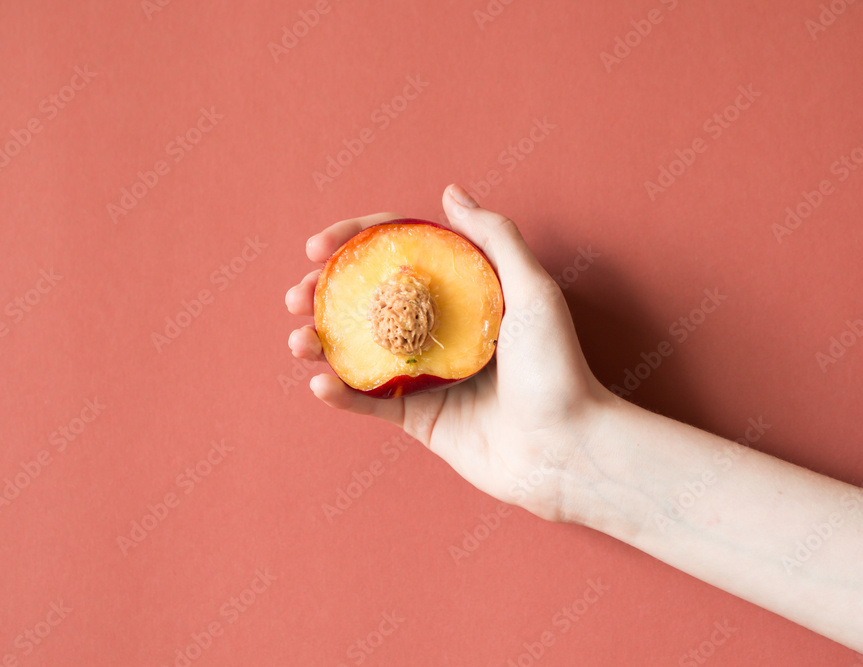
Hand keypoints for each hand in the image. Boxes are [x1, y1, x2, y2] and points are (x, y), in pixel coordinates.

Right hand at [285, 184, 612, 519]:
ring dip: (319, 342)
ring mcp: (425, 374)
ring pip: (359, 350)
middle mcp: (439, 329)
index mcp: (461, 293)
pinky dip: (339, 395)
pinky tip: (318, 384)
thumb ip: (494, 238)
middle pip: (368, 300)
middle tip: (296, 295)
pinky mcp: (418, 417)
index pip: (398, 255)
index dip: (355, 244)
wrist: (566, 448)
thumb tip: (449, 192)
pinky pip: (369, 402)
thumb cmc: (558, 367)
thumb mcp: (534, 290)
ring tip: (297, 340)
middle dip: (324, 293)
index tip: (318, 245)